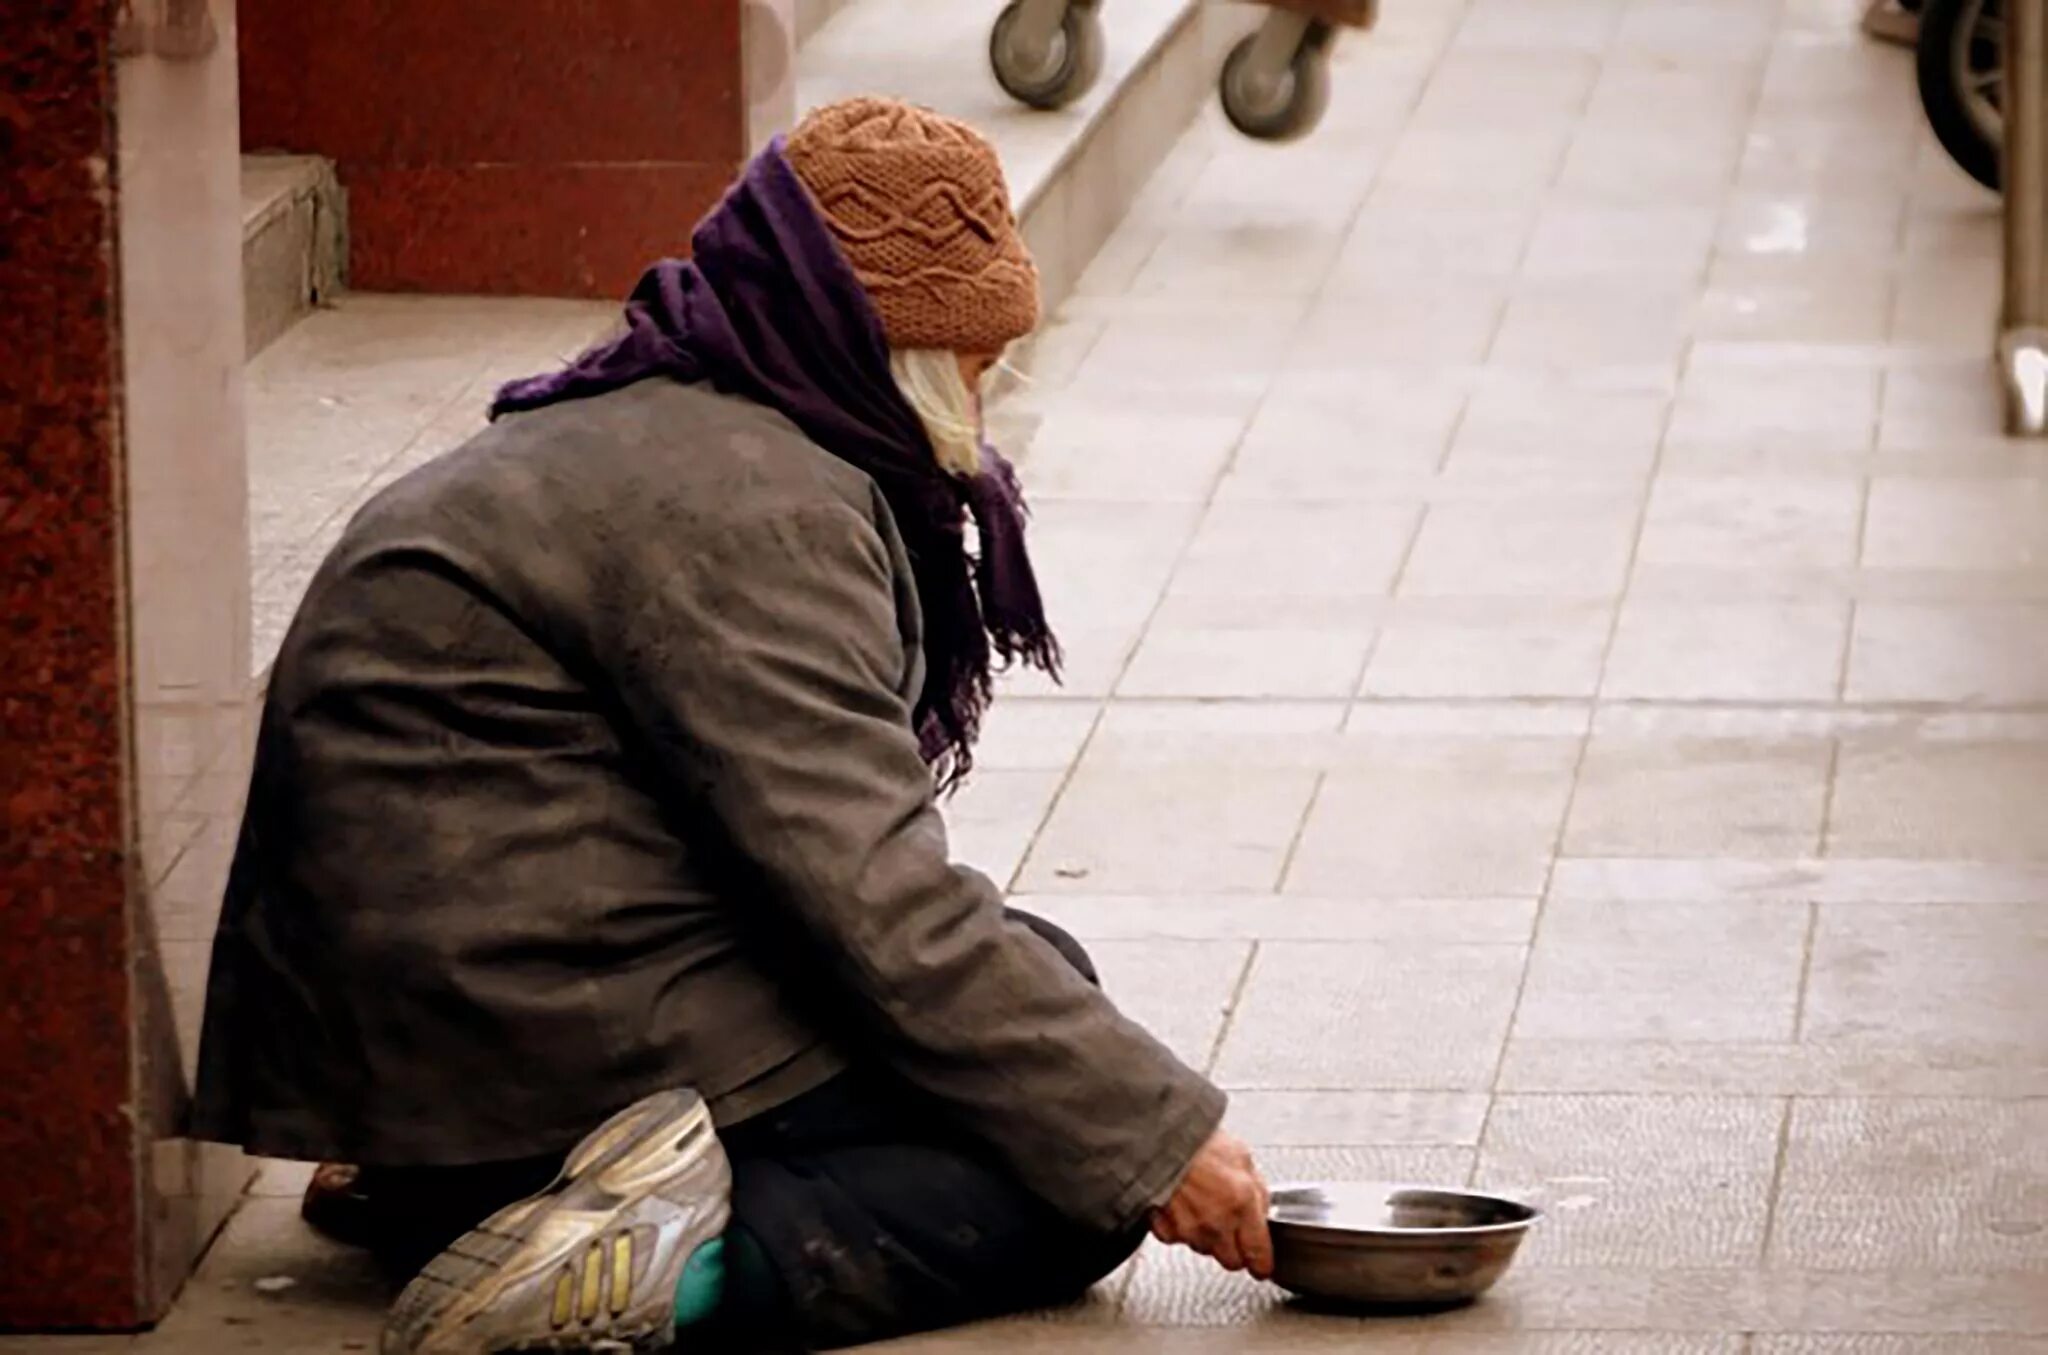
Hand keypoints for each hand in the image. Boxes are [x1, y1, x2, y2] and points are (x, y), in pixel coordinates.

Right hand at [1152, 1128, 1273, 1278]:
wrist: (1157, 1135)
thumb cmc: (1197, 1140)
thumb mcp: (1242, 1156)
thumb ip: (1256, 1190)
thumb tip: (1262, 1209)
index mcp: (1242, 1204)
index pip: (1259, 1255)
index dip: (1262, 1263)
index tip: (1262, 1265)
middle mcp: (1217, 1223)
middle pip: (1231, 1261)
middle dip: (1235, 1250)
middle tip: (1233, 1232)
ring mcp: (1189, 1229)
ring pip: (1204, 1250)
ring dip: (1207, 1237)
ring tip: (1203, 1208)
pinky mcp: (1165, 1229)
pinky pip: (1177, 1239)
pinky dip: (1179, 1230)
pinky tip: (1180, 1208)